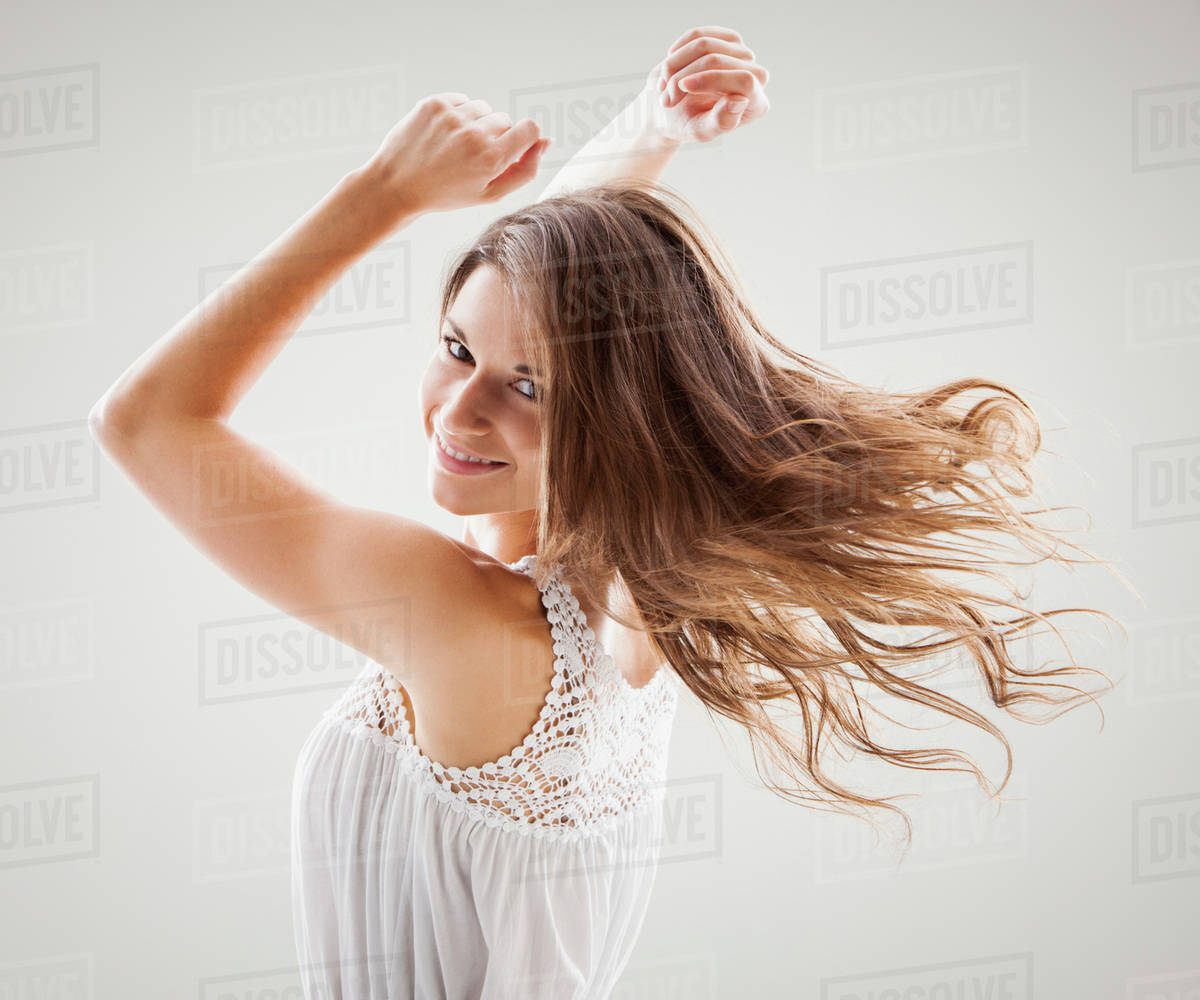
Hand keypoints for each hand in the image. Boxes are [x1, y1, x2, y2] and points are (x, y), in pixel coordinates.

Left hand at [364, 92, 551, 216]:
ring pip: (483, 109)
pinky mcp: (434, 104)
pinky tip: (443, 135)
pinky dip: (457, 114)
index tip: (510, 147)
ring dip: (475, 123)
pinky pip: (462, 100)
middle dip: (494, 136)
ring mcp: (452, 116)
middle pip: (505, 120)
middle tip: (471, 158)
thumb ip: (524, 170)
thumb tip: (545, 141)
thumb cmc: (447, 193)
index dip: (523, 138)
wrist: (397, 185)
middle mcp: (473, 134)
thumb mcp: (490, 194)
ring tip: (455, 146)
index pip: (529, 129)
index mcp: (491, 159)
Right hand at [637, 25, 769, 143]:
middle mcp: (756, 76)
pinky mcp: (726, 39)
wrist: (671, 110)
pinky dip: (677, 53)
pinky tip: (670, 69)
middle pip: (719, 61)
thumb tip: (740, 100)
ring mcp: (742, 54)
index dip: (712, 79)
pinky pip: (697, 35)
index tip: (683, 87)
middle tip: (667, 100)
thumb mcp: (701, 130)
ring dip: (675, 65)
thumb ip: (722, 121)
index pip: (744, 80)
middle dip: (684, 77)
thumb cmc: (689, 124)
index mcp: (756, 105)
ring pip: (705, 45)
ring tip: (665, 86)